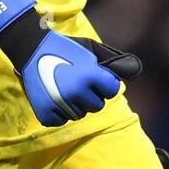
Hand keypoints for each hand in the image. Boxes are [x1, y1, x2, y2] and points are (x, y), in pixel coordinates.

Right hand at [0, 0, 139, 126]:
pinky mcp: (46, 114)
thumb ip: (114, 62)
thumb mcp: (91, 50)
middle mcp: (76, 91)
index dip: (105, 83)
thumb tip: (137, 72)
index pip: (112, 90)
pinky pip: (62, 120)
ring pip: (79, 114)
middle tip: (77, 81)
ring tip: (64, 87)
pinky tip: (53, 96)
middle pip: (97, 105)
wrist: (31, 48)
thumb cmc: (65, 48)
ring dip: (75, 104)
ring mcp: (60, 104)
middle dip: (91, 95)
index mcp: (90, 75)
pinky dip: (59, 111)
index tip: (95, 76)